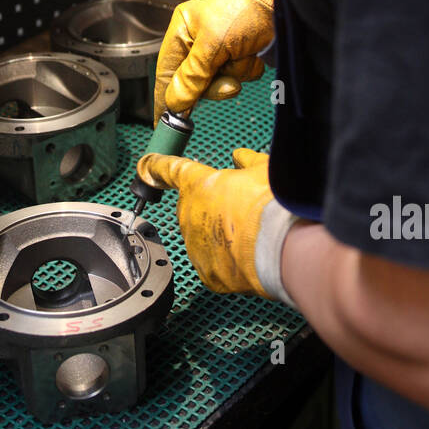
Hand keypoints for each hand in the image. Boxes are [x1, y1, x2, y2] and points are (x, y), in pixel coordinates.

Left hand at [137, 147, 274, 294]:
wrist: (281, 246)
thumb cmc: (272, 204)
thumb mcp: (263, 170)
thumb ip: (248, 161)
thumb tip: (240, 156)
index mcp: (199, 184)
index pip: (170, 170)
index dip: (157, 167)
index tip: (147, 166)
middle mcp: (190, 213)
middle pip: (192, 206)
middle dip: (209, 206)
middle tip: (239, 210)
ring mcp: (195, 245)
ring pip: (200, 236)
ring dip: (217, 235)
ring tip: (248, 236)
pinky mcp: (206, 272)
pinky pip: (212, 263)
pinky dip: (226, 261)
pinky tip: (246, 256)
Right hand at [153, 0, 273, 121]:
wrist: (283, 0)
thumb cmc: (244, 9)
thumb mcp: (212, 44)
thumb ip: (192, 75)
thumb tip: (174, 101)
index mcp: (182, 30)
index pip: (166, 71)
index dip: (166, 97)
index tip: (164, 123)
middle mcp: (198, 40)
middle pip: (194, 82)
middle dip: (213, 84)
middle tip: (229, 83)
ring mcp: (220, 48)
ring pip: (218, 82)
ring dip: (234, 74)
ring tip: (244, 56)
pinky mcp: (240, 53)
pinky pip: (238, 75)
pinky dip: (248, 69)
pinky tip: (254, 54)